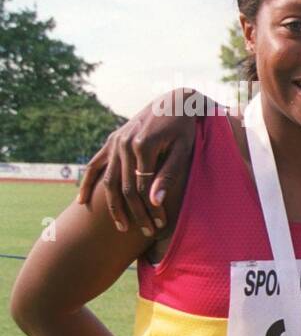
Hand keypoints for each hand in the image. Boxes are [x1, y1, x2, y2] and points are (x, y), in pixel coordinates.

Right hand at [77, 91, 201, 234]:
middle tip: (147, 233)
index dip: (150, 209)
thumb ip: (168, 175)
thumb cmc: (183, 129)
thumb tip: (156, 201)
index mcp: (143, 146)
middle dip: (136, 213)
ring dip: (114, 206)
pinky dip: (87, 184)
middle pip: (126, 188)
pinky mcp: (111, 141)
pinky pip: (95, 165)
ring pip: (109, 181)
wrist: (173, 103)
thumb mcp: (183, 151)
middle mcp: (124, 144)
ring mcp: (115, 142)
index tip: (160, 226)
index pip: (143, 187)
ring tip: (121, 227)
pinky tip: (82, 202)